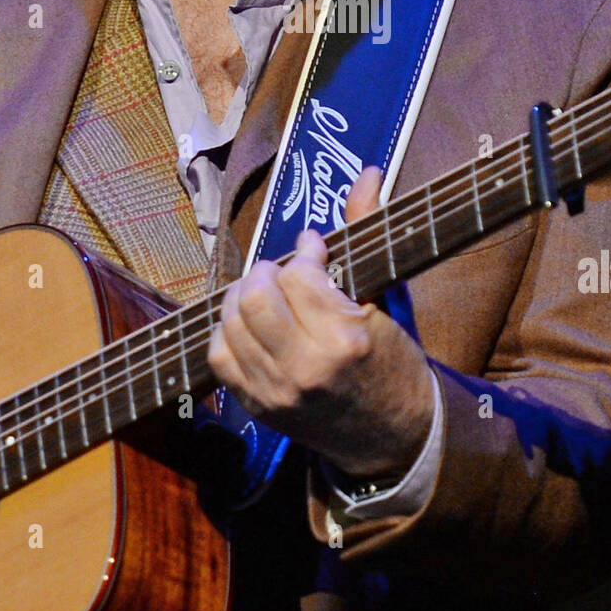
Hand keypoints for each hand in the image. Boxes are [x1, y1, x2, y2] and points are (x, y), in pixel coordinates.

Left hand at [208, 166, 433, 480]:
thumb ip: (368, 230)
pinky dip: (227, 331)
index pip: (298, 274)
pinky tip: (251, 324)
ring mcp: (277, 392)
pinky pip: (218, 357)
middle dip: (266, 271)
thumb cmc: (392, 359)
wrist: (392, 437)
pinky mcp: (258, 407)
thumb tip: (367, 173)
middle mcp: (306, 368)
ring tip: (267, 293)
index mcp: (345, 338)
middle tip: (284, 270)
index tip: (315, 249)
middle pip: (254, 297)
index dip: (305, 251)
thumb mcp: (386, 297)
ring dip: (243, 297)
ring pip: (230, 324)